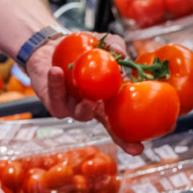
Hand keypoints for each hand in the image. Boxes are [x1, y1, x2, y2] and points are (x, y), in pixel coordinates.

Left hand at [28, 32, 143, 155]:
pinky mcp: (54, 103)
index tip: (140, 149)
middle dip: (115, 133)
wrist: (52, 46)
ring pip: (81, 113)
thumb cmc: (82, 50)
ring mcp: (73, 108)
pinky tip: (56, 71)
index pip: (123, 122)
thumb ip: (116, 47)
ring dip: (86, 106)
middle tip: (122, 126)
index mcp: (108, 100)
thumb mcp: (104, 43)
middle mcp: (92, 108)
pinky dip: (56, 83)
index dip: (131, 138)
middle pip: (107, 126)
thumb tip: (123, 54)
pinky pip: (56, 96)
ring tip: (89, 96)